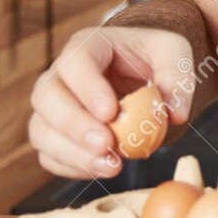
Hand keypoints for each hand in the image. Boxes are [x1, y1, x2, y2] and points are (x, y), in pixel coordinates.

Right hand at [27, 26, 193, 178]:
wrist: (142, 76)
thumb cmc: (155, 59)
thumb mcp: (174, 53)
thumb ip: (176, 78)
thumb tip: (175, 114)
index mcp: (88, 46)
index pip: (75, 62)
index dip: (87, 88)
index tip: (111, 113)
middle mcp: (61, 75)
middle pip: (46, 97)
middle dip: (74, 125)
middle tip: (106, 144)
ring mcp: (53, 107)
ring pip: (41, 130)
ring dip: (72, 153)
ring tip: (112, 166)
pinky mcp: (55, 136)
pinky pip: (50, 156)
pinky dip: (72, 168)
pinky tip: (103, 170)